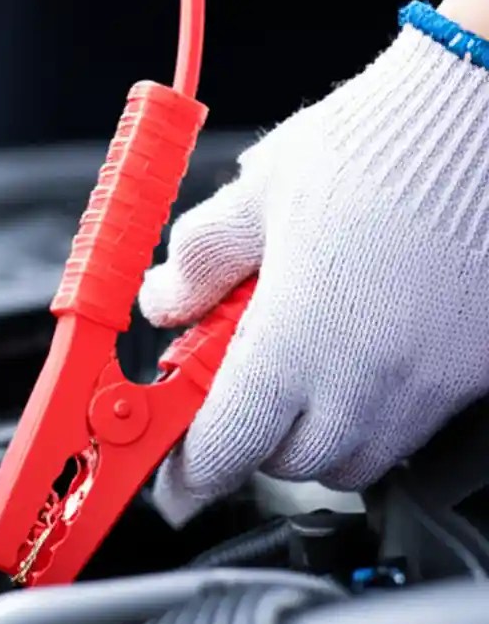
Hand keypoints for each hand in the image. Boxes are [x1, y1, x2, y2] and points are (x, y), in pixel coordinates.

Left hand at [140, 24, 488, 524]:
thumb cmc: (383, 143)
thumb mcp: (258, 194)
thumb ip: (199, 259)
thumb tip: (165, 299)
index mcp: (299, 343)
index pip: (227, 448)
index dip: (189, 472)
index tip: (172, 480)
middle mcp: (370, 380)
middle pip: (292, 466)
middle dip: (251, 443)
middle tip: (235, 392)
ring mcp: (434, 382)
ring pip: (359, 458)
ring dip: (318, 435)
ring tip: (304, 367)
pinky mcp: (476, 370)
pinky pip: (417, 425)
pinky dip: (378, 411)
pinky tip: (365, 349)